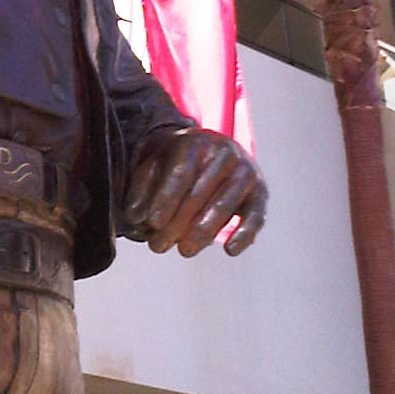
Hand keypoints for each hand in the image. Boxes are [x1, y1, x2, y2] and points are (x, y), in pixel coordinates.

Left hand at [123, 126, 266, 257]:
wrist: (213, 150)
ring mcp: (245, 173)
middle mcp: (224, 154)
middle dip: (177, 224)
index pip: (181, 173)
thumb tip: (134, 216)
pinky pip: (255, 216)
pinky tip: (229, 250)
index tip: (152, 224)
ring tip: (184, 251)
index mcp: (196, 143)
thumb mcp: (155, 164)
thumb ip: (142, 187)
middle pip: (199, 193)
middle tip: (158, 246)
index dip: (165, 200)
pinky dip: (244, 234)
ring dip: (203, 233)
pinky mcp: (260, 193)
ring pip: (224, 206)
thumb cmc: (176, 162)